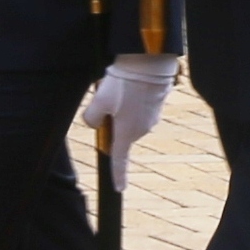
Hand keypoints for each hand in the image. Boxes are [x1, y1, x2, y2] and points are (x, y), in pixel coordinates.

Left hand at [78, 50, 177, 184]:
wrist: (151, 61)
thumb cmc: (124, 83)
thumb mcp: (99, 100)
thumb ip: (91, 118)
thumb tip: (95, 123)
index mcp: (127, 134)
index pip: (119, 160)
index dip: (118, 176)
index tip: (119, 188)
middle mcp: (142, 129)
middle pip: (120, 132)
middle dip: (110, 120)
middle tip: (104, 98)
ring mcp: (152, 117)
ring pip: (129, 117)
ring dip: (120, 106)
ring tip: (118, 86)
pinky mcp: (158, 103)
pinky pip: (139, 105)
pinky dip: (131, 97)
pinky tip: (129, 83)